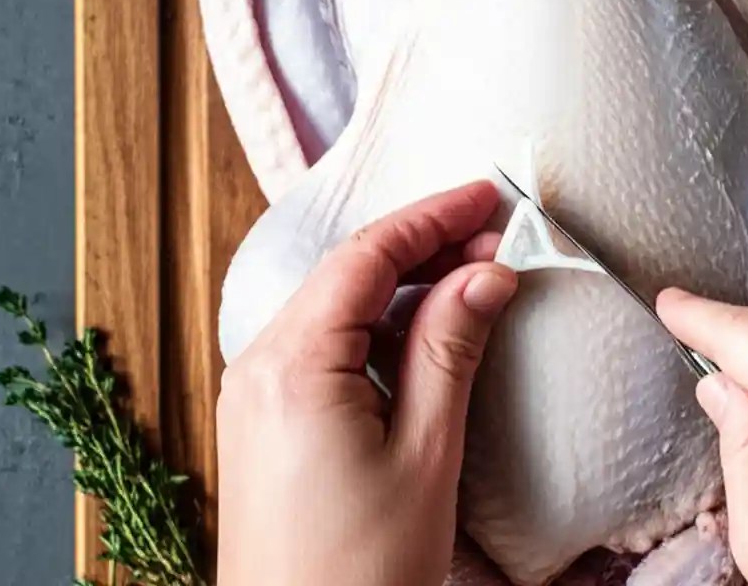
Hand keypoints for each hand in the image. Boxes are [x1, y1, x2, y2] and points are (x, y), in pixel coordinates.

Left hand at [216, 181, 518, 585]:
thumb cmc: (364, 568)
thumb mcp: (425, 452)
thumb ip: (450, 349)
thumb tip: (486, 272)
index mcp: (293, 367)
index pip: (367, 259)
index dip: (431, 219)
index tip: (486, 198)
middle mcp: (258, 369)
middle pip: (346, 276)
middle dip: (420, 248)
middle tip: (494, 239)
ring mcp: (253, 397)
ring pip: (333, 309)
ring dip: (400, 287)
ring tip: (470, 278)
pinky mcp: (263, 424)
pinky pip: (319, 347)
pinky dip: (374, 328)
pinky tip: (420, 331)